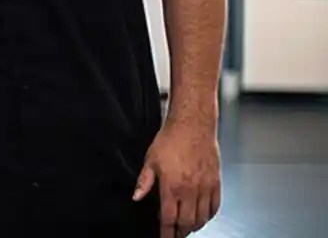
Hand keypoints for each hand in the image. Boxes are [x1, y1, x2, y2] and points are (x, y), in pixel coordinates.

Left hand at [132, 120, 221, 236]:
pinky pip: (215, 206)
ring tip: (187, 228)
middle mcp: (191, 191)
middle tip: (175, 235)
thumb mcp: (151, 160)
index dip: (167, 233)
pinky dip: (209, 215)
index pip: (169, 219)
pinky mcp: (216, 182)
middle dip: (180, 232)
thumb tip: (136, 197)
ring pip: (203, 217)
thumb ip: (144, 181)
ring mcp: (206, 187)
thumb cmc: (171, 140)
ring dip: (194, 226)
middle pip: (187, 222)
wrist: (193, 126)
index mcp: (172, 187)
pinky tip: (203, 216)